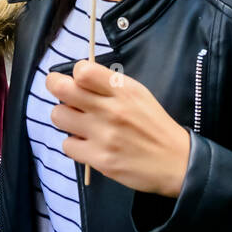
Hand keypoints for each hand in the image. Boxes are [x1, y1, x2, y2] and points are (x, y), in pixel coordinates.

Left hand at [45, 59, 190, 198]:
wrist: (176, 161)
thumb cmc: (154, 124)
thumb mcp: (138, 94)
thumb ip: (109, 85)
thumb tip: (77, 80)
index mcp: (123, 89)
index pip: (82, 71)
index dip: (75, 74)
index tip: (79, 81)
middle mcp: (111, 109)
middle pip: (62, 89)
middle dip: (56, 86)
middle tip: (60, 92)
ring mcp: (104, 135)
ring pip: (58, 116)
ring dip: (65, 118)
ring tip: (77, 122)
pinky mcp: (100, 159)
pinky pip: (67, 145)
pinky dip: (74, 144)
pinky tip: (87, 144)